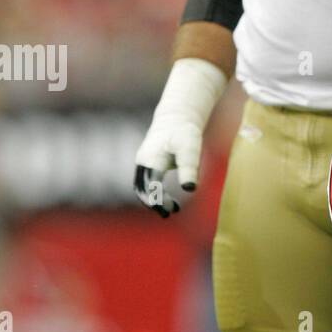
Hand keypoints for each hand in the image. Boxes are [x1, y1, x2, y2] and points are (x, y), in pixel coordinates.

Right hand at [133, 58, 227, 217]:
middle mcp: (143, 161)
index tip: (167, 211)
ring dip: (154, 200)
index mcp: (151, 158)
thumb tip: (189, 189)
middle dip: (153, 203)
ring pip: (142, 187)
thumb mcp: (190, 148)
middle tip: (170, 213)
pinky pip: (147, 184)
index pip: (148, 185)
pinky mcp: (148, 164)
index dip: (155, 200)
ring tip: (174, 209)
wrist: (176, 117)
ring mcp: (143, 163)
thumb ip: (189, 167)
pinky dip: (156, 194)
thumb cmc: (184, 132)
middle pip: (141, 188)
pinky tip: (170, 201)